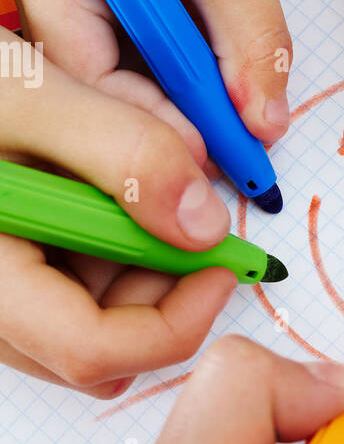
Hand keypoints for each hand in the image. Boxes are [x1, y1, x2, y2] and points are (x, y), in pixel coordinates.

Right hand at [0, 24, 235, 394]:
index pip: (94, 351)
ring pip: (91, 318)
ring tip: (124, 170)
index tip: (223, 260)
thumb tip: (205, 226)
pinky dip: (107, 245)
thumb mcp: (28, 92)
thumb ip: (123, 151)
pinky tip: (98, 181)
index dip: (178, 319)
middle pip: (101, 345)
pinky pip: (70, 287)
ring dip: (136, 258)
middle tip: (181, 198)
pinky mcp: (4, 272)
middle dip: (161, 281)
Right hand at [3, 0, 291, 141]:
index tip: (209, 148)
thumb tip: (262, 120)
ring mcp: (90, 8)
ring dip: (189, 111)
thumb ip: (249, 33)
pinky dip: (197, 90)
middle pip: (104, 89)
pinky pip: (157, 71)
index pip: (82, 70)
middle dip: (172, 124)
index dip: (146, 119)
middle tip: (236, 156)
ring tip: (242, 139)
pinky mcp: (127, 17)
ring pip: (136, 87)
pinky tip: (234, 107)